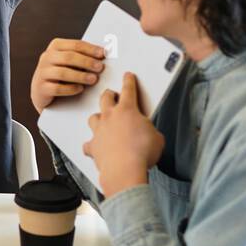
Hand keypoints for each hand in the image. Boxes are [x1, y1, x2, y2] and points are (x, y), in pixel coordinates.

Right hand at [30, 38, 106, 113]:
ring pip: (62, 73)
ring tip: (93, 79)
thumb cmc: (61, 74)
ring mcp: (42, 72)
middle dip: (86, 62)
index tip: (103, 54)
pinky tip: (80, 89)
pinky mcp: (41, 88)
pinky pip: (57, 88)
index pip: (75, 45)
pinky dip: (70, 88)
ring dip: (80, 76)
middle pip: (68, 57)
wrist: (42, 91)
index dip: (90, 49)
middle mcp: (47, 57)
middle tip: (100, 68)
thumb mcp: (69, 62)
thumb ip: (82, 56)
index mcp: (55, 46)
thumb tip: (103, 55)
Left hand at [83, 72, 163, 197]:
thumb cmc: (142, 152)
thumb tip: (148, 133)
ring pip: (93, 117)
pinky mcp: (93, 146)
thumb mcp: (157, 137)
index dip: (129, 81)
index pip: (128, 90)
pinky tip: (94, 147)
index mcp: (127, 110)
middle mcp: (110, 117)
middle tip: (112, 94)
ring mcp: (99, 131)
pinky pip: (89, 144)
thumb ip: (150, 130)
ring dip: (98, 117)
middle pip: (106, 98)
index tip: (127, 76)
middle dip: (109, 94)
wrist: (124, 170)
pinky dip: (91, 145)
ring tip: (102, 120)